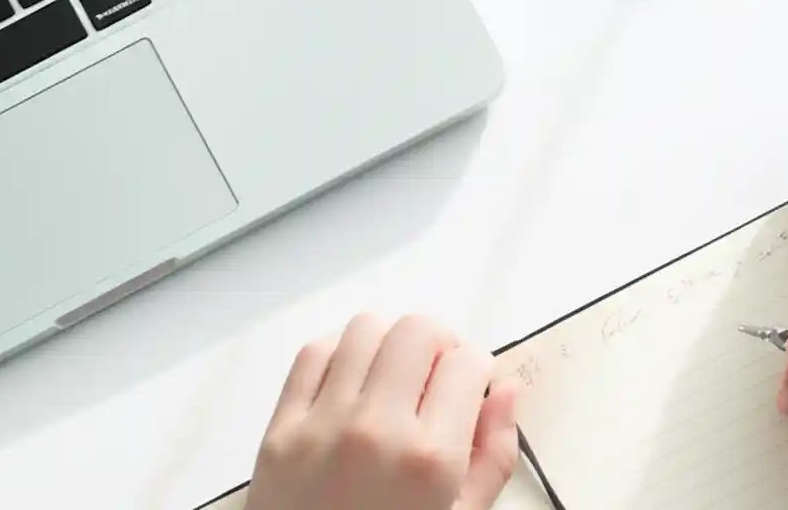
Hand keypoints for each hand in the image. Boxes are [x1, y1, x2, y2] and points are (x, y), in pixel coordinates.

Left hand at [246, 315, 517, 509]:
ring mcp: (320, 425)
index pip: (467, 363)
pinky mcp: (280, 429)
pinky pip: (314, 353)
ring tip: (395, 378)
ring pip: (366, 328)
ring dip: (390, 343)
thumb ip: (492, 457)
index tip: (471, 388)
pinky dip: (341, 354)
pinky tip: (354, 382)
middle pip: (418, 330)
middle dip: (440, 345)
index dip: (478, 370)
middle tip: (437, 378)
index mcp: (429, 460)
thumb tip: (507, 391)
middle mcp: (375, 430)